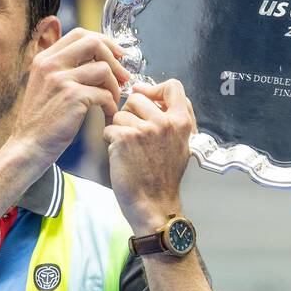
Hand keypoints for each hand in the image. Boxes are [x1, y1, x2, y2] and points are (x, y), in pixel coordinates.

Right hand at [8, 28, 130, 168]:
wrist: (29, 146)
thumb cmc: (42, 121)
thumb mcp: (46, 86)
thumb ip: (65, 69)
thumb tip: (97, 59)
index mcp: (45, 58)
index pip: (80, 34)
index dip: (104, 41)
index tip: (118, 55)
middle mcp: (51, 64)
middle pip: (94, 43)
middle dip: (115, 58)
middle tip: (124, 76)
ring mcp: (61, 79)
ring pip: (104, 69)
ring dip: (115, 87)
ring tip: (113, 101)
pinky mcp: (73, 97)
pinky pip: (105, 94)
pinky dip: (112, 105)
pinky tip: (108, 115)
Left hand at [104, 78, 196, 231]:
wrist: (154, 204)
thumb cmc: (164, 179)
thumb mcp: (182, 145)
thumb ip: (174, 120)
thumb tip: (156, 95)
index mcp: (181, 122)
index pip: (173, 86)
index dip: (155, 88)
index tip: (146, 95)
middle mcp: (165, 122)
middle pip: (138, 97)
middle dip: (131, 112)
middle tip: (134, 134)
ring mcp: (145, 129)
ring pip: (120, 113)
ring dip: (119, 128)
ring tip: (129, 149)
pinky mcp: (125, 138)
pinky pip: (108, 128)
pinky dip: (110, 141)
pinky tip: (120, 156)